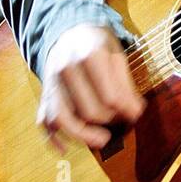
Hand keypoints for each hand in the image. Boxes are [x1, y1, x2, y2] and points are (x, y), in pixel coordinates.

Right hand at [38, 23, 145, 152]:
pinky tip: (65, 149)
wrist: (69, 33)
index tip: (136, 113)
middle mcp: (66, 69)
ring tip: (103, 140)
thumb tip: (135, 111)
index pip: (110, 96)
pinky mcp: (44, 96)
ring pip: (63, 119)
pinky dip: (53, 138)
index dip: (127, 110)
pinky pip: (44, 121)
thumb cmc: (98, 46)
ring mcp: (51, 84)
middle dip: (110, 120)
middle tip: (122, 119)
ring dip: (84, 135)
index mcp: (88, 56)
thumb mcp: (117, 54)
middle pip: (89, 110)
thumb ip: (126, 83)